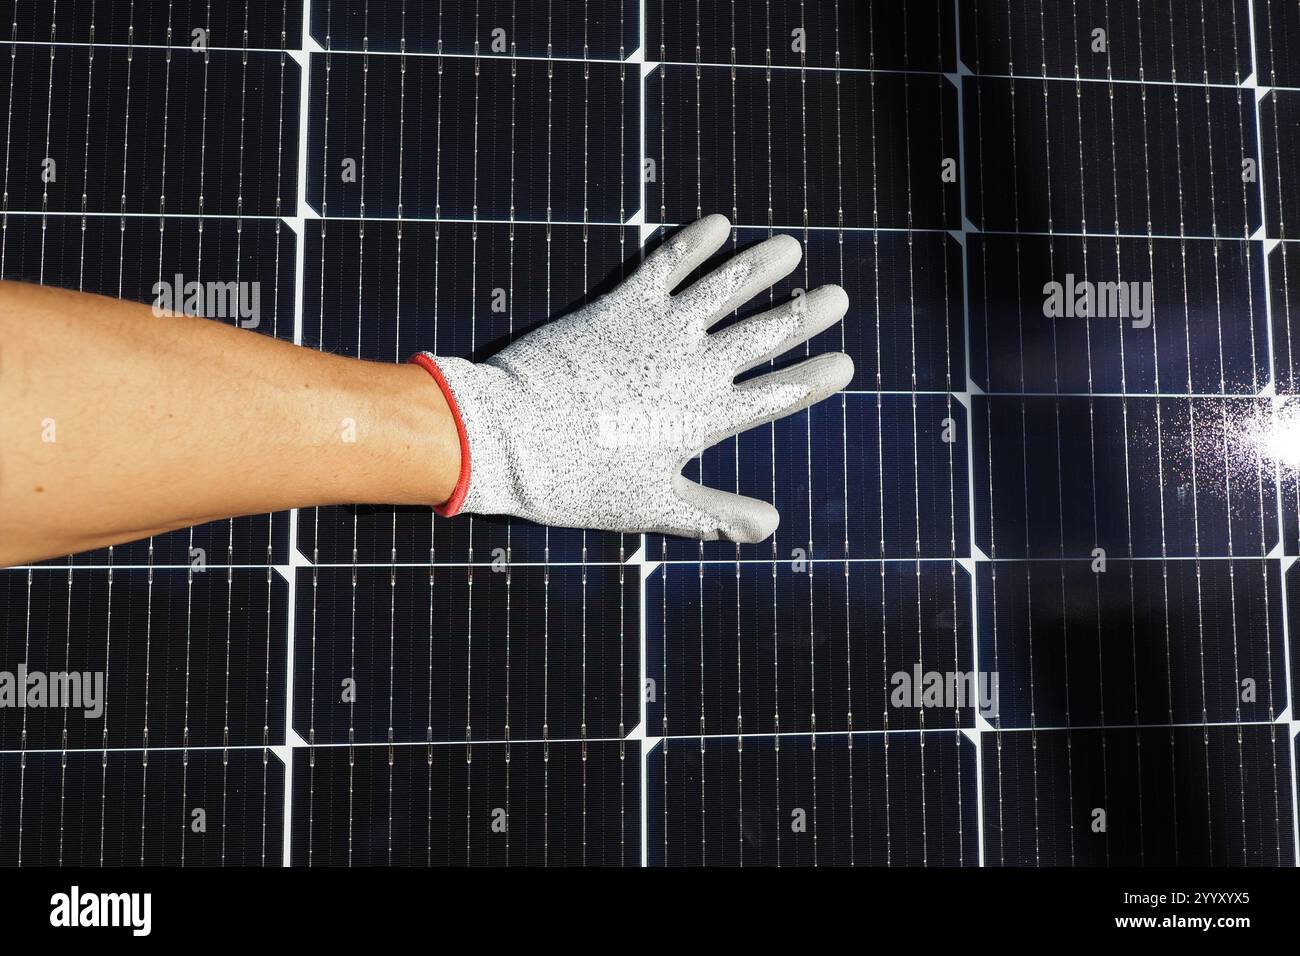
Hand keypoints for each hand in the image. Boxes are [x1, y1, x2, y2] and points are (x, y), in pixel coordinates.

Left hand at [412, 214, 852, 541]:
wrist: (510, 438)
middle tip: (839, 296)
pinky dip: (694, 244)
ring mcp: (659, 331)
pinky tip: (718, 225)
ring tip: (791, 249)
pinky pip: (667, 265)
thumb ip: (714, 513)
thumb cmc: (579, 481)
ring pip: (724, 289)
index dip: (812, 379)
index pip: (775, 395)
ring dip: (760, 267)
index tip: (845, 363)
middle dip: (803, 314)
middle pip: (762, 334)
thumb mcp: (652, 505)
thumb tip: (770, 527)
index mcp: (704, 415)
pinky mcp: (620, 306)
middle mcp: (692, 366)